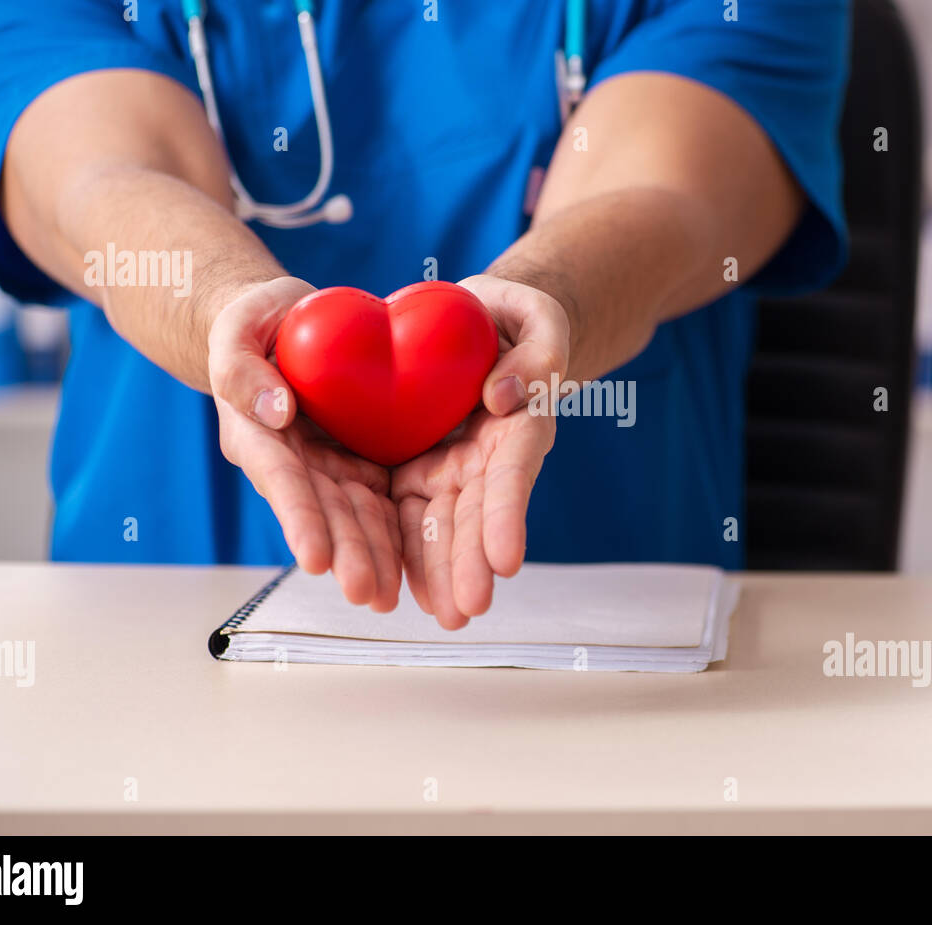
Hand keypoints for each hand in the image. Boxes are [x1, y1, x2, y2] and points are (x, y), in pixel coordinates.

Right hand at [208, 277, 402, 608]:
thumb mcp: (239, 329)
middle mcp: (293, 464)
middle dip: (346, 554)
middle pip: (322, 513)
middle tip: (369, 594)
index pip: (282, 480)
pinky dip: (397, 534)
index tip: (316, 558)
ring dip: (373, 558)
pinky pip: (383, 500)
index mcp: (257, 435)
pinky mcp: (360, 464)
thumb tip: (274, 411)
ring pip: (355, 517)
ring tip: (391, 598)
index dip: (300, 519)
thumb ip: (243, 370)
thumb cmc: (255, 323)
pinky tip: (417, 569)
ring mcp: (328, 469)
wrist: (284, 326)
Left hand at [390, 274, 568, 628]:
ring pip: (441, 526)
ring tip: (440, 617)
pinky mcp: (416, 471)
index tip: (505, 561)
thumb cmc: (515, 315)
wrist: (479, 324)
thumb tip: (502, 398)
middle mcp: (488, 459)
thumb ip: (536, 352)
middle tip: (466, 610)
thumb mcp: (536, 316)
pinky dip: (402, 550)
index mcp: (521, 425)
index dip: (508, 517)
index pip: (513, 474)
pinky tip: (394, 586)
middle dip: (470, 564)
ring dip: (440, 572)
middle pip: (478, 515)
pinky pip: (404, 513)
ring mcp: (451, 469)